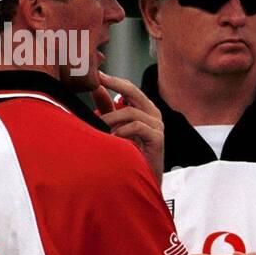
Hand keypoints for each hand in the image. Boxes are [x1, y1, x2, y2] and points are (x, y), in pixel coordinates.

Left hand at [94, 71, 164, 186]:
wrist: (141, 180)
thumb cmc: (129, 153)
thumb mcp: (115, 126)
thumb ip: (108, 107)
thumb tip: (96, 87)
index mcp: (144, 110)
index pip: (130, 89)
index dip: (114, 80)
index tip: (97, 74)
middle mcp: (153, 115)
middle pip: (134, 92)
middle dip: (115, 85)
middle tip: (98, 81)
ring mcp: (157, 126)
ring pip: (132, 111)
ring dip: (112, 118)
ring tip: (100, 127)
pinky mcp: (158, 138)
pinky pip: (137, 127)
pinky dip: (122, 130)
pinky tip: (114, 138)